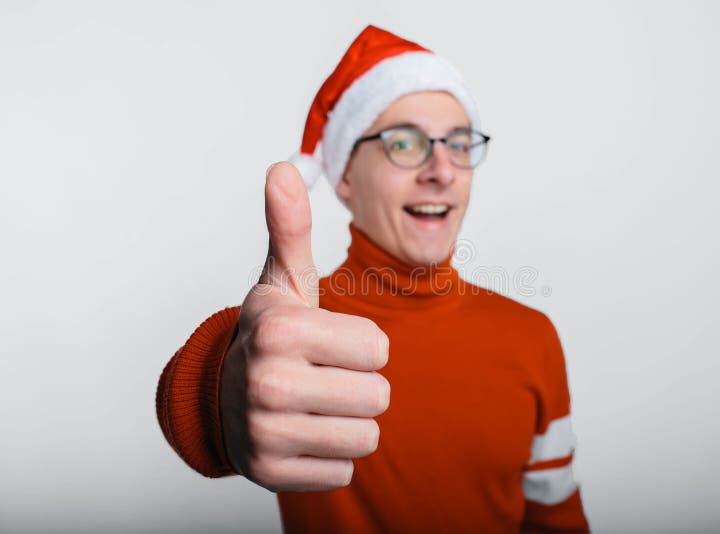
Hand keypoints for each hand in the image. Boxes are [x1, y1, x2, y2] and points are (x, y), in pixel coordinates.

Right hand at [220, 162, 389, 491]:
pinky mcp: (269, 473)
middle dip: (360, 385)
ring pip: (367, 436)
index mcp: (278, 329)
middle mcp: (267, 382)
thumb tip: (284, 167)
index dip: (363, 345)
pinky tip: (303, 434)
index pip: (379, 348)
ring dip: (349, 421)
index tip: (329, 342)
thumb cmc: (270, 335)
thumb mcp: (281, 282)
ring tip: (315, 404)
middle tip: (323, 376)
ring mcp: (265, 432)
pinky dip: (332, 455)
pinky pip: (344, 468)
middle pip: (379, 395)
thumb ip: (291, 228)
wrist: (220, 398)